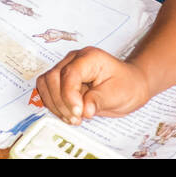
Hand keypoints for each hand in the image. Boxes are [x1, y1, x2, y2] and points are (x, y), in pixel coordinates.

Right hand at [35, 47, 151, 123]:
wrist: (129, 84)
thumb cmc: (126, 85)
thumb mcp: (118, 94)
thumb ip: (99, 100)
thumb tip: (84, 110)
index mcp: (89, 58)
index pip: (69, 73)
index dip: (69, 95)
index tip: (78, 113)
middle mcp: (74, 60)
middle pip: (52, 77)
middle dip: (61, 102)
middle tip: (76, 118)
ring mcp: (66, 68)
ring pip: (45, 83)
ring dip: (55, 104)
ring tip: (72, 118)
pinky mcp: (62, 80)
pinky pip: (48, 91)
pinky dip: (54, 105)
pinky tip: (68, 115)